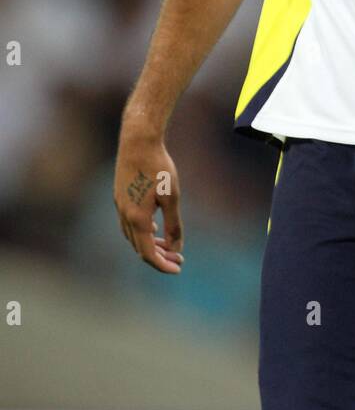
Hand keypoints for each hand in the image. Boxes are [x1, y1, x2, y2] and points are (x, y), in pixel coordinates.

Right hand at [113, 128, 183, 272]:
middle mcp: (124, 215)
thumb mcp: (172, 197)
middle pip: (139, 247)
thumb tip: (176, 248)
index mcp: (137, 219)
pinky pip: (128, 224)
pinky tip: (153, 226)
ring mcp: (119, 206)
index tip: (179, 269)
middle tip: (179, 258)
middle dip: (159, 256)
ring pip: (132, 236)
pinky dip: (142, 231)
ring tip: (168, 244)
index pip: (148, 254)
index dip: (163, 265)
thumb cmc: (158, 166)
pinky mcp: (119, 196)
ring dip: (149, 244)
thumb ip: (173, 225)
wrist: (138, 141)